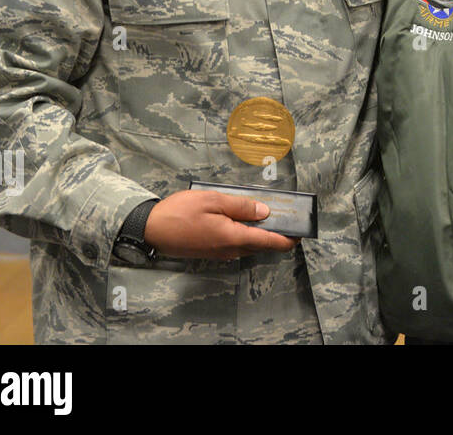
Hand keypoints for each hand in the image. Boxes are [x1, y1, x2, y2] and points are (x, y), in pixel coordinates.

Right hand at [143, 189, 298, 260]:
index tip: (302, 231)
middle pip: (262, 245)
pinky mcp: (211, 252)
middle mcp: (230, 250)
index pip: (271, 242)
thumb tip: (266, 211)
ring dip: (261, 233)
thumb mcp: (213, 200)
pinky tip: (244, 219)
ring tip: (268, 213)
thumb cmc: (180, 212)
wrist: (150, 229)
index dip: (289, 238)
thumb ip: (242, 206)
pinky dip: (246, 234)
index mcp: (234, 237)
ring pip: (249, 245)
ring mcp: (220, 253)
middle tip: (288, 215)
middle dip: (278, 233)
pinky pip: (236, 245)